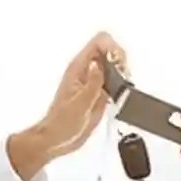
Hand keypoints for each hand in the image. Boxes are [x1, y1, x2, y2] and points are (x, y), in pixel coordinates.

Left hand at [9, 32, 127, 178]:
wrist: (58, 138)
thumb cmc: (62, 123)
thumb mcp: (80, 103)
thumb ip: (93, 82)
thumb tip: (99, 65)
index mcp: (78, 68)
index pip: (99, 42)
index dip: (113, 49)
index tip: (118, 65)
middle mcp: (86, 72)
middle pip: (109, 51)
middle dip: (120, 61)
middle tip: (121, 77)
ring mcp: (92, 82)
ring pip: (113, 66)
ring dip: (122, 74)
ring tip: (120, 88)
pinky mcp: (98, 94)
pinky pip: (114, 82)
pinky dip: (120, 86)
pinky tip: (118, 97)